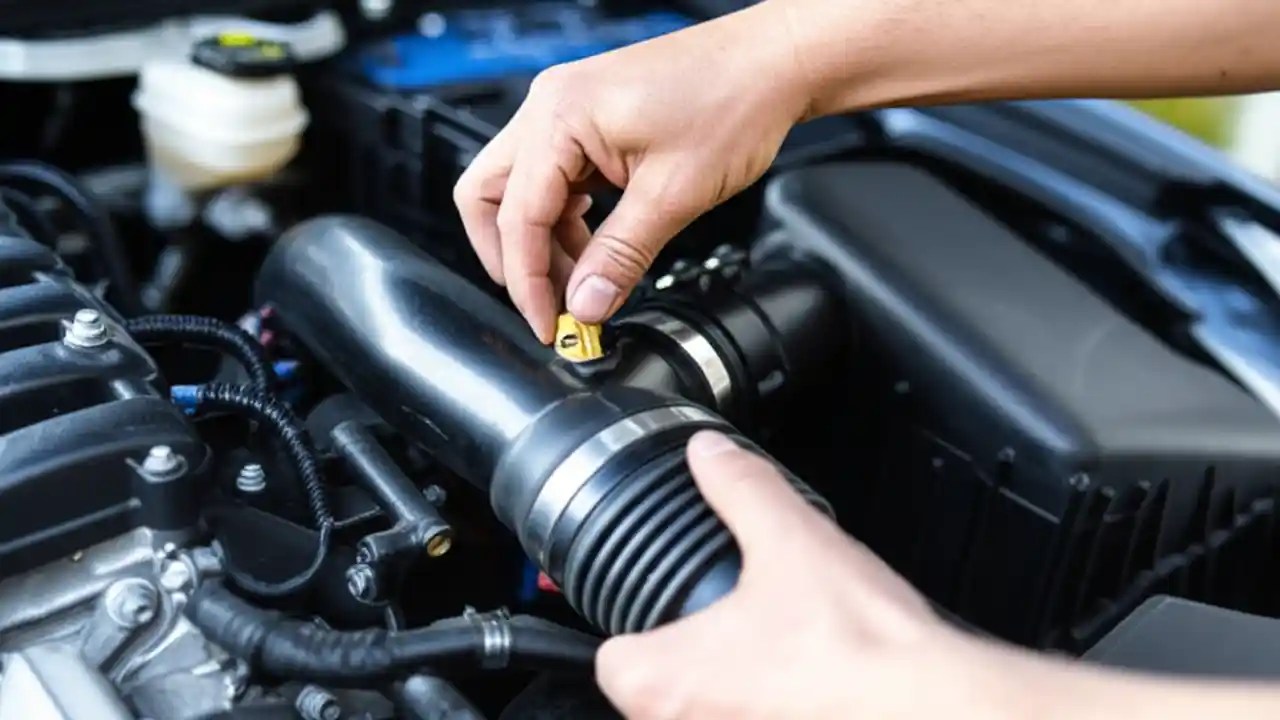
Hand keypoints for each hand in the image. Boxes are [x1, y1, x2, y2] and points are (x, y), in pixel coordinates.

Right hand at [453, 4, 812, 342]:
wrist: (773, 63)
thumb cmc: (733, 101)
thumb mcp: (674, 195)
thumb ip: (620, 256)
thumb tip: (585, 305)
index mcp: (560, 116)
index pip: (516, 216)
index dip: (527, 283)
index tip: (550, 326)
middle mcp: (550, 106)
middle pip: (488, 196)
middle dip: (511, 259)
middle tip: (548, 306)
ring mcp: (566, 111)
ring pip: (519, 191)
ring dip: (543, 244)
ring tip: (583, 285)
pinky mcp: (588, 121)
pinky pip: (553, 179)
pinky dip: (565, 221)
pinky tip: (595, 249)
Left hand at [594, 430, 1047, 719]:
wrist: (930, 707)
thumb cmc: (859, 647)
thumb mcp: (790, 540)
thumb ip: (740, 489)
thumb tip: (712, 456)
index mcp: (663, 682)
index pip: (610, 660)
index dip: (633, 628)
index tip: (657, 611)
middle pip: (654, 694)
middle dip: (687, 661)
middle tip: (728, 626)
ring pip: (705, 715)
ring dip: (730, 691)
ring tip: (776, 654)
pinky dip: (769, 708)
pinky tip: (808, 687)